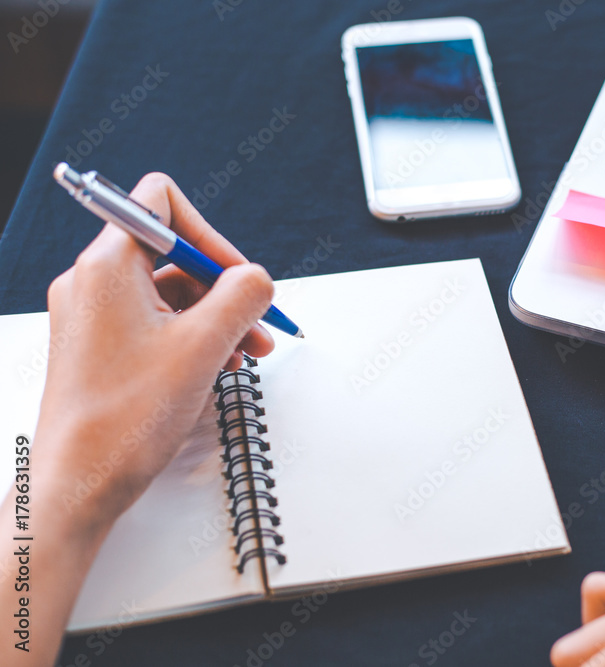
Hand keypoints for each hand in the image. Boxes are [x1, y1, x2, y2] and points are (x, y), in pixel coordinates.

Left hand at [34, 171, 275, 530]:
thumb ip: (242, 296)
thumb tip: (257, 279)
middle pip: (173, 253)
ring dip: (215, 316)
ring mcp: (94, 315)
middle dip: (223, 286)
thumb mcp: (204, 346)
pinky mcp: (100, 345)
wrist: (78, 482)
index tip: (235, 275)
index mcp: (107, 266)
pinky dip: (193, 336)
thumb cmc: (123, 420)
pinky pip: (156, 321)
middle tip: (256, 321)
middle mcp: (93, 282)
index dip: (210, 233)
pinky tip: (218, 365)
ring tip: (245, 353)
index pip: (162, 202)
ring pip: (170, 292)